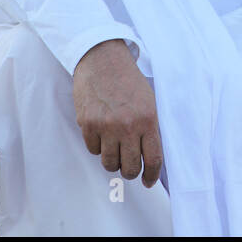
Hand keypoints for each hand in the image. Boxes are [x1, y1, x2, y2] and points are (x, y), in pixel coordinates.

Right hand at [72, 39, 162, 186]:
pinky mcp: (88, 124)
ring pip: (109, 163)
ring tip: (113, 149)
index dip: (150, 176)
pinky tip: (101, 133)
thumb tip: (151, 157)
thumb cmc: (128, 81)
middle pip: (129, 167)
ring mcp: (106, 126)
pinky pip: (92, 150)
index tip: (148, 181)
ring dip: (112, 161)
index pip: (153, 159)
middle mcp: (128, 126)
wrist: (102, 60)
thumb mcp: (149, 101)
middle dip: (129, 171)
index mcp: (148, 120)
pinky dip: (97, 147)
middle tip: (128, 166)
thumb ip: (151, 128)